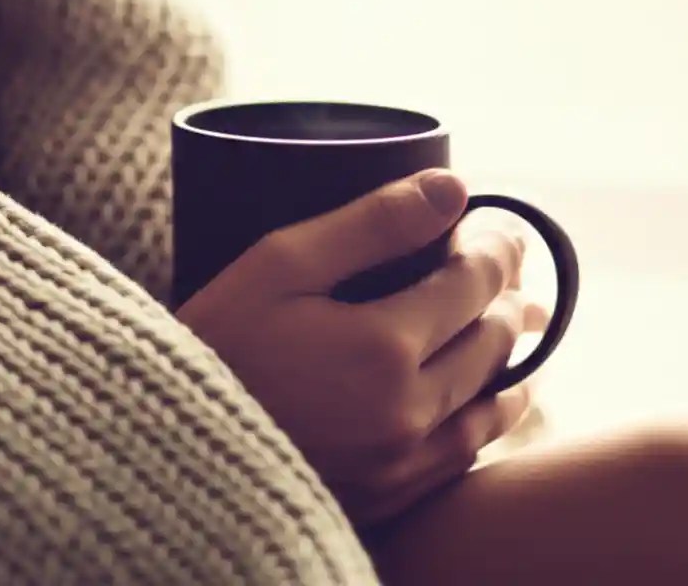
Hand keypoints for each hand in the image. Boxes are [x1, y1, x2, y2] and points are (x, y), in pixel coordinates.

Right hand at [176, 169, 547, 524]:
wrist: (164, 448)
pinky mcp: (386, 499)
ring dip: (513, 358)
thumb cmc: (211, 345)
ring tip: (524, 326)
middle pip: (491, 342)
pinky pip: (464, 457)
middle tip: (510, 269)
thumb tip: (454, 188)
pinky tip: (491, 400)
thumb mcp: (279, 265)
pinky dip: (489, 418)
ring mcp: (400, 465)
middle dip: (508, 296)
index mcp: (383, 347)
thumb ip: (371, 223)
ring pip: (490, 405)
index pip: (474, 283)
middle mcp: (406, 412)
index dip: (496, 249)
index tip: (500, 228)